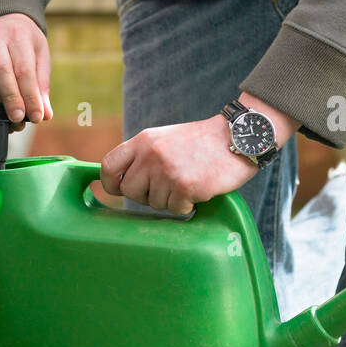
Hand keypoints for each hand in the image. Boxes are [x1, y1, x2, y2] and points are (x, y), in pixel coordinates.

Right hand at [0, 13, 53, 130]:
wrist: (3, 21)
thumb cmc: (25, 40)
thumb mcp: (40, 55)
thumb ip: (42, 85)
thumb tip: (44, 113)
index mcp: (16, 34)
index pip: (23, 69)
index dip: (29, 96)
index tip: (36, 116)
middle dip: (11, 100)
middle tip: (20, 120)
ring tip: (12, 120)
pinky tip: (0, 109)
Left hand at [99, 95, 299, 215]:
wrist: (236, 137)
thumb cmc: (202, 142)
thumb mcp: (165, 138)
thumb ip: (143, 155)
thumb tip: (123, 182)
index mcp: (144, 141)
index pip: (109, 165)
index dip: (110, 183)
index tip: (119, 190)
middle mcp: (151, 154)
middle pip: (129, 190)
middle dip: (144, 196)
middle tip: (165, 189)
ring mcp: (167, 170)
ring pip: (154, 204)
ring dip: (170, 201)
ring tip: (187, 182)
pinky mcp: (185, 186)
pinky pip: (176, 210)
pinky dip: (187, 205)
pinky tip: (198, 189)